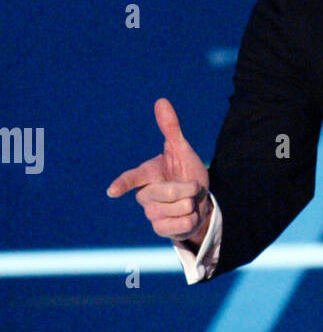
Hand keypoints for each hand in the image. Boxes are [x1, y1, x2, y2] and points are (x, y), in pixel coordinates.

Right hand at [106, 98, 211, 244]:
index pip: (133, 178)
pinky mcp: (160, 230)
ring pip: (176, 210)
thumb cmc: (187, 174)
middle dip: (185, 189)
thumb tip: (161, 101)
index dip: (123, 184)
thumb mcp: (183, 151)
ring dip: (191, 205)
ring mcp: (151, 214)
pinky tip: (190, 217)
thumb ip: (171, 129)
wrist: (200, 202)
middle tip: (194, 187)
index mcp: (148, 174)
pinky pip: (179, 226)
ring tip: (190, 203)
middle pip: (164, 193)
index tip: (112, 191)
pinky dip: (191, 220)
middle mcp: (145, 195)